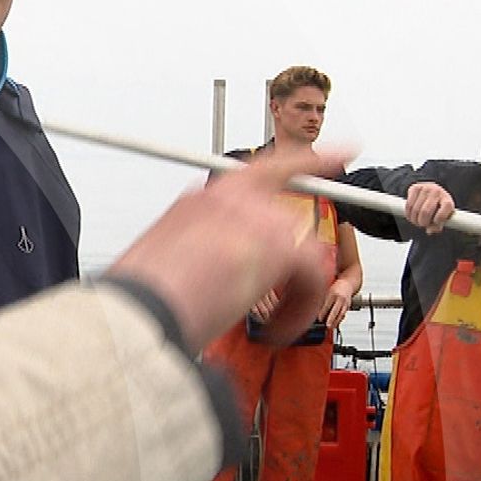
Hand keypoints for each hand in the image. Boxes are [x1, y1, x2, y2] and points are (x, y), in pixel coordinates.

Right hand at [109, 147, 353, 353]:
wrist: (138, 311)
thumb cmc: (141, 298)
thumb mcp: (164, 263)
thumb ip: (198, 254)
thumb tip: (212, 278)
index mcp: (201, 202)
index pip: (266, 169)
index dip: (309, 160)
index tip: (343, 150)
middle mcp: (230, 199)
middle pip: (287, 223)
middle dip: (291, 264)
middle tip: (282, 302)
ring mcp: (254, 217)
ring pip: (302, 252)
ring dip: (294, 293)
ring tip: (272, 324)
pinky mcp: (275, 245)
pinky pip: (312, 276)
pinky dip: (299, 309)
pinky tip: (276, 330)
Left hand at [318, 277, 354, 329]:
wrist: (348, 283)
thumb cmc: (335, 287)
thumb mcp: (327, 290)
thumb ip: (322, 298)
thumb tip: (314, 307)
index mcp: (333, 293)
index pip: (327, 304)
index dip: (323, 313)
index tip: (319, 318)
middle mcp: (340, 298)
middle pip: (335, 310)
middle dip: (331, 319)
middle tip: (327, 325)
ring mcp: (345, 303)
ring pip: (341, 314)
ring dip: (336, 322)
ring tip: (331, 328)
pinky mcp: (348, 306)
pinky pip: (343, 314)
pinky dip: (339, 320)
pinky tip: (335, 324)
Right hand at [404, 182, 454, 233]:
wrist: (432, 190)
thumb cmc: (438, 205)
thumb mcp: (443, 215)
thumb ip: (438, 225)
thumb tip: (430, 231)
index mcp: (447, 199)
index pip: (444, 210)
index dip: (438, 220)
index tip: (434, 224)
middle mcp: (437, 192)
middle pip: (426, 211)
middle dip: (422, 222)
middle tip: (422, 225)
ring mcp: (425, 188)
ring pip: (415, 209)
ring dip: (414, 219)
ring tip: (416, 221)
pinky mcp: (415, 188)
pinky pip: (409, 205)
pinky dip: (408, 214)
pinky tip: (411, 216)